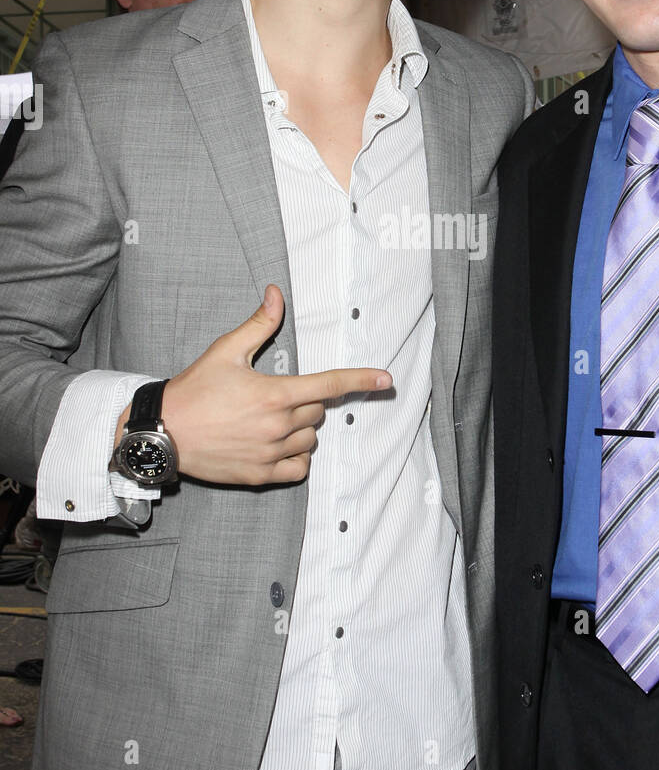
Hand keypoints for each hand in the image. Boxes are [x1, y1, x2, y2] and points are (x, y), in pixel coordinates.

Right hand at [114, 285, 391, 485]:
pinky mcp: (260, 475)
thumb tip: (276, 294)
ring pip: (311, 439)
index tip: (385, 379)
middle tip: (275, 396)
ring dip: (302, 428)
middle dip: (306, 402)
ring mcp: (270, 454)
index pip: (329, 385)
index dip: (361, 379)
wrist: (163, 432)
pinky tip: (279, 446)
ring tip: (271, 420)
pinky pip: (299, 467)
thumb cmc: (194, 391)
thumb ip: (258, 324)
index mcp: (274, 394)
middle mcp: (278, 426)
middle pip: (318, 412)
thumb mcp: (226, 351)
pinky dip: (297, 456)